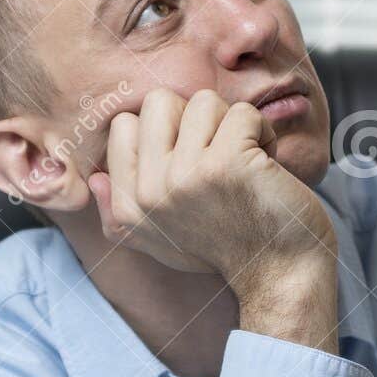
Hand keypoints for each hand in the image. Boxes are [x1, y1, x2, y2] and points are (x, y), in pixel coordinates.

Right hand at [86, 88, 336, 295]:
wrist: (281, 274)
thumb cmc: (225, 250)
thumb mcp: (159, 241)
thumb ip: (120, 211)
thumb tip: (94, 177)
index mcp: (129, 205)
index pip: (124, 125)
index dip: (164, 131)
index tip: (191, 161)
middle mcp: (150, 190)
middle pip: (159, 102)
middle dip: (196, 119)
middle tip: (219, 152)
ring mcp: (187, 174)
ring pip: (203, 102)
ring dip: (232, 125)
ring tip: (244, 159)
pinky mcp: (227, 162)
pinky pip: (242, 112)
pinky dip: (262, 131)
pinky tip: (266, 163)